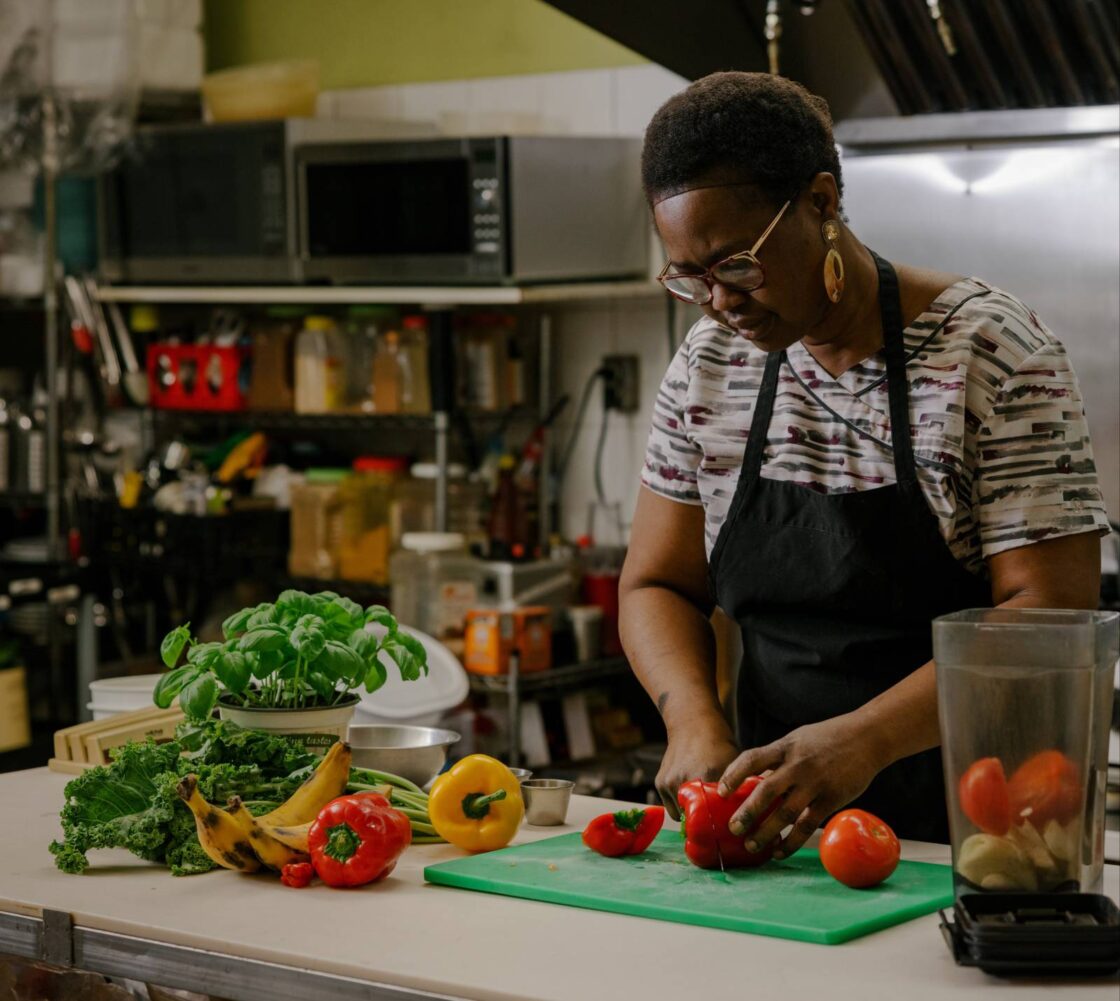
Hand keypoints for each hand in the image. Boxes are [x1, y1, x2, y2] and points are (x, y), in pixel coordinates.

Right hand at [656, 721, 739, 820]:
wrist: (693, 724)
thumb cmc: (719, 744)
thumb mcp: (735, 764)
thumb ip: (739, 789)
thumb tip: (749, 814)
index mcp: (709, 775)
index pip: (716, 814)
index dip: (723, 823)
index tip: (727, 827)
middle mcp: (685, 780)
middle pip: (698, 818)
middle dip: (707, 822)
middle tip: (716, 820)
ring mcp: (670, 782)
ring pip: (682, 815)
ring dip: (692, 814)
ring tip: (703, 804)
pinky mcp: (660, 783)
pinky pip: (671, 807)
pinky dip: (681, 806)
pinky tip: (691, 794)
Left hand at [717, 714, 885, 859]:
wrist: (867, 737)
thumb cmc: (827, 738)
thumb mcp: (797, 740)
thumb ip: (777, 758)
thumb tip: (752, 780)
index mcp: (785, 748)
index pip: (751, 759)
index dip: (733, 775)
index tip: (721, 792)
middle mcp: (797, 765)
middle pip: (765, 791)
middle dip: (746, 812)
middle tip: (732, 829)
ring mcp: (815, 783)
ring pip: (785, 813)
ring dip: (766, 832)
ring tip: (751, 846)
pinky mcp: (831, 799)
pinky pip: (807, 825)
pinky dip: (792, 841)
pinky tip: (780, 851)